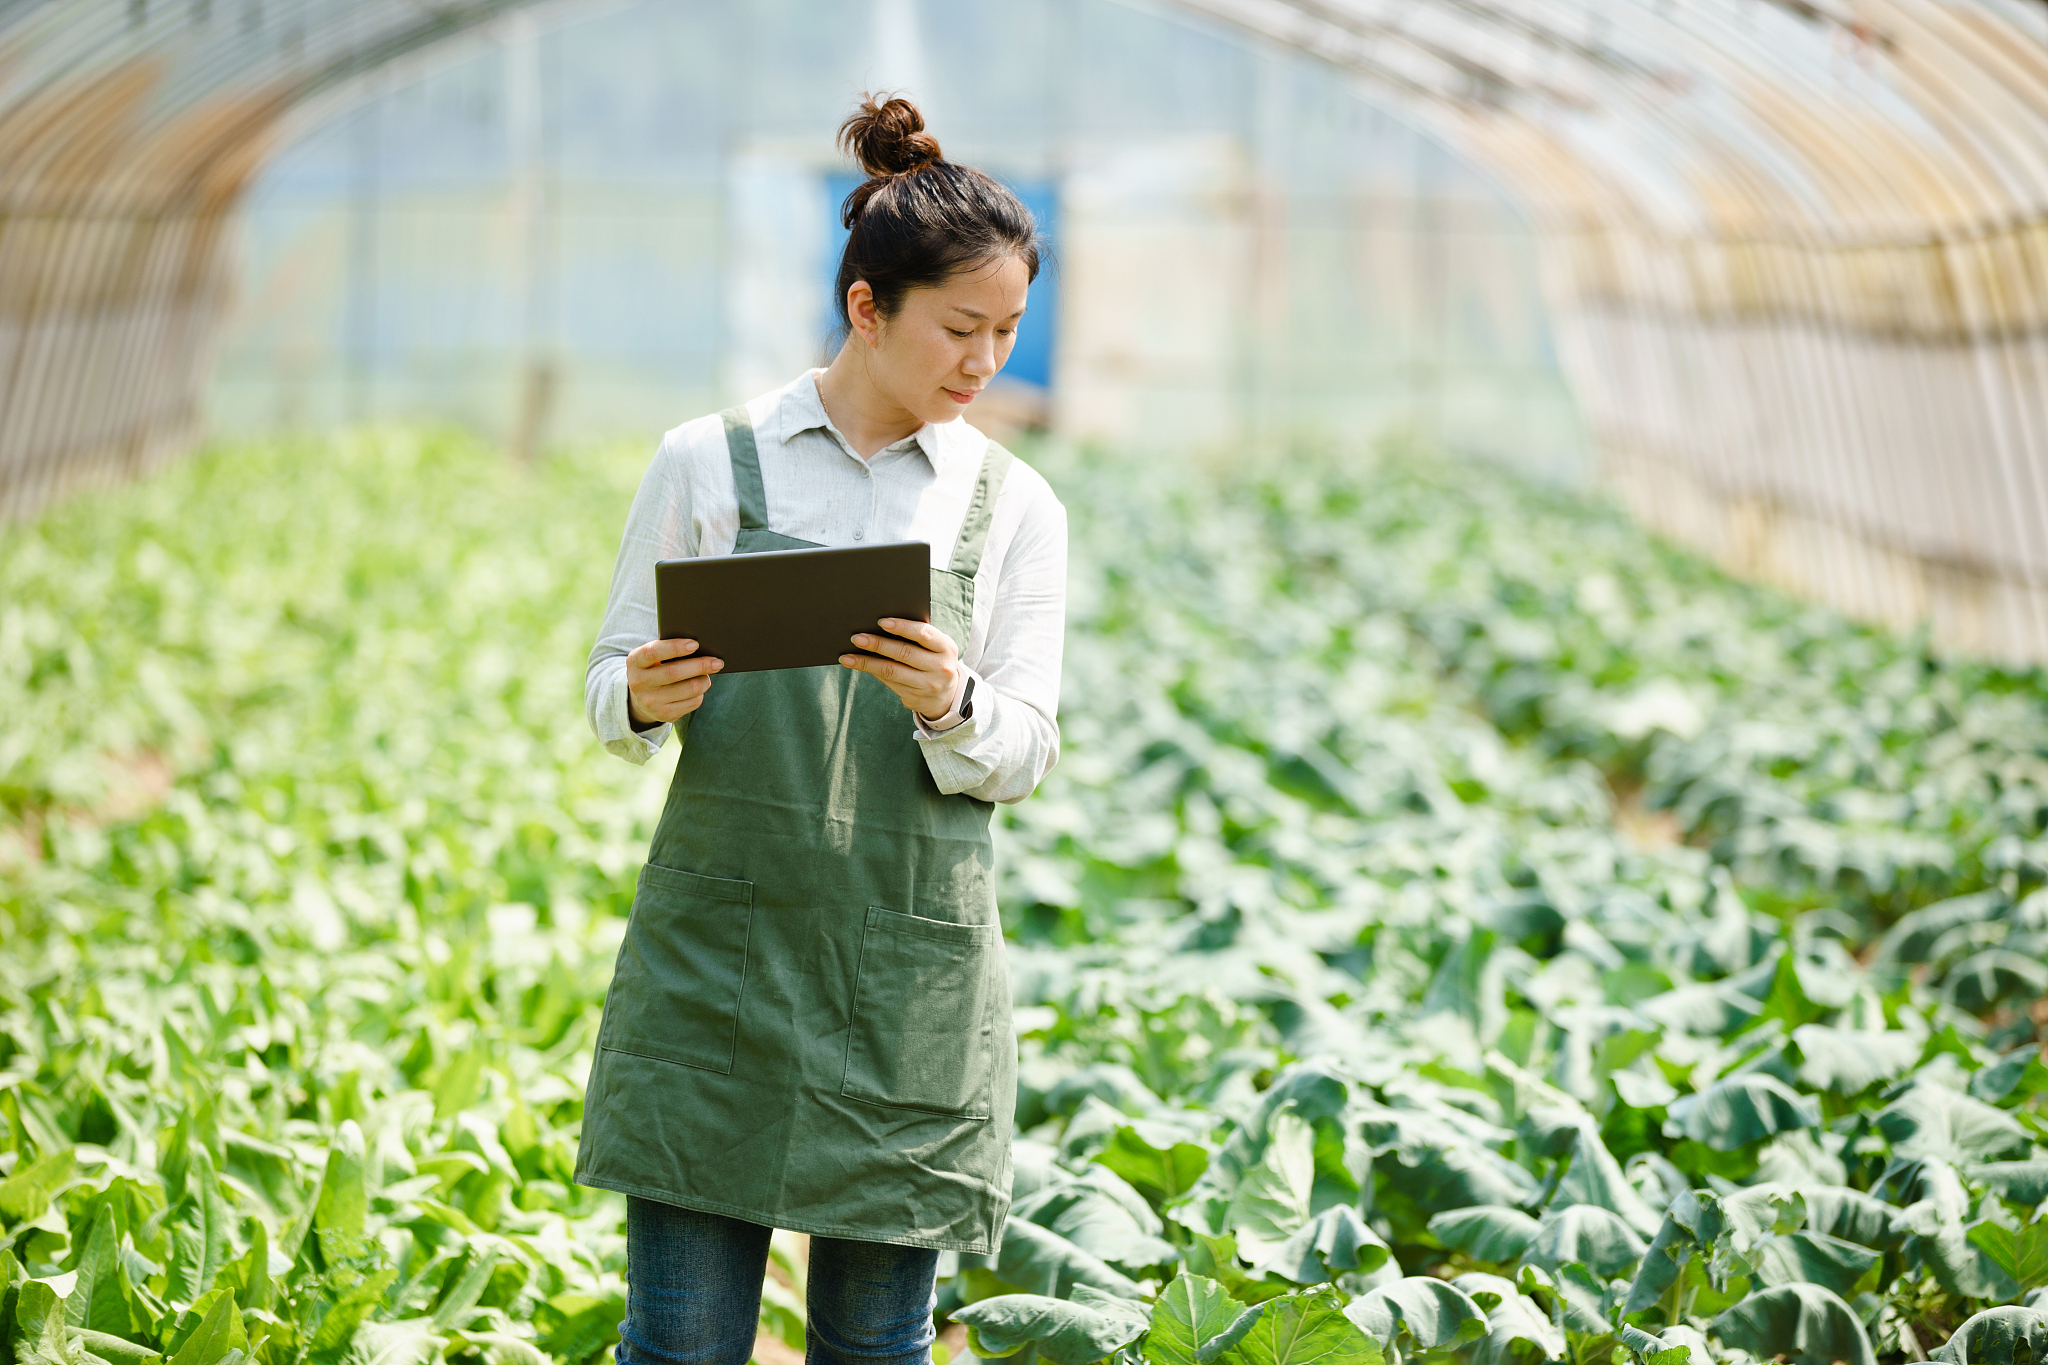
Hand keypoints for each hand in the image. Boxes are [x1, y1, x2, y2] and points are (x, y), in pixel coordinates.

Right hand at [627, 638, 722, 723]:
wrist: (642, 698)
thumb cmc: (655, 668)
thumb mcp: (652, 657)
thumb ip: (668, 649)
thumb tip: (701, 648)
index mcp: (635, 661)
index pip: (653, 652)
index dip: (675, 647)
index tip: (695, 644)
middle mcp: (639, 683)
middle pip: (674, 673)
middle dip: (700, 666)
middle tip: (717, 662)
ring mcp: (651, 701)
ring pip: (689, 689)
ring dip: (704, 680)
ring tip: (707, 674)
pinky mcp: (664, 715)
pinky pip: (693, 702)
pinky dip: (701, 693)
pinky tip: (698, 688)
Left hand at [841, 618, 962, 720]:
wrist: (947, 695)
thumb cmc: (934, 660)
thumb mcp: (936, 647)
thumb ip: (918, 637)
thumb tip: (880, 627)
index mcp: (946, 647)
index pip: (924, 634)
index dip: (902, 627)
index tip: (881, 622)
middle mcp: (940, 667)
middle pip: (904, 653)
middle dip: (878, 644)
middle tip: (857, 638)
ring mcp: (928, 685)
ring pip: (892, 671)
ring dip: (867, 662)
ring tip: (847, 656)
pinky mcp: (914, 698)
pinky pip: (889, 682)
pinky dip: (872, 672)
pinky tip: (858, 665)